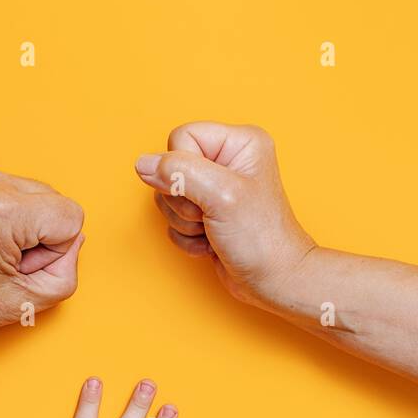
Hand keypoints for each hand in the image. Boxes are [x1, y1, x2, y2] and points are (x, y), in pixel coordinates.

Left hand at [0, 152, 84, 331]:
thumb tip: (71, 243)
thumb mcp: (17, 305)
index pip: (71, 216)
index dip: (53, 250)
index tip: (18, 265)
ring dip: (13, 217)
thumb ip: (62, 276)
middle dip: (35, 231)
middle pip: (49, 197)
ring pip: (24, 188)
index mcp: (4, 211)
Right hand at [135, 123, 316, 309]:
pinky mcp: (205, 213)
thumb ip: (180, 172)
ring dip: (184, 222)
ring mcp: (215, 188)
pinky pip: (173, 219)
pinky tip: (211, 242)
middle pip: (171, 168)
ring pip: (167, 196)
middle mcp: (227, 160)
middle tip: (211, 216)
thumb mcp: (221, 196)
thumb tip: (144, 164)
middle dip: (184, 201)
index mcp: (240, 142)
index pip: (181, 137)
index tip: (207, 195)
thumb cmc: (262, 240)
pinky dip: (187, 236)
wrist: (273, 281)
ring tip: (212, 230)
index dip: (182, 169)